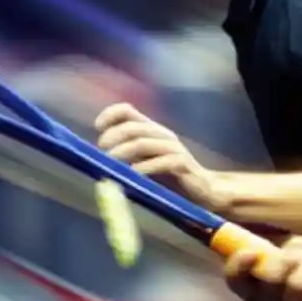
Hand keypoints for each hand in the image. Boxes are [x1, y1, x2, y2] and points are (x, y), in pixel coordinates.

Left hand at [95, 103, 224, 210]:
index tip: (97, 127)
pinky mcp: (182, 164)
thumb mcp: (146, 161)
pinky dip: (143, 168)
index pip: (127, 110)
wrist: (203, 190)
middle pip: (132, 127)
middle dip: (113, 136)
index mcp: (152, 130)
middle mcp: (162, 134)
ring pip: (142, 143)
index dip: (110, 114)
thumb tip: (99, 156)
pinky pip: (160, 162)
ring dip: (122, 152)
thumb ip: (129, 155)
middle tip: (101, 150)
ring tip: (110, 163)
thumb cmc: (170, 178)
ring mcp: (173, 148)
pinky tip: (133, 175)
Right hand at [223, 236, 301, 300]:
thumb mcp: (301, 259)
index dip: (238, 264)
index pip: (234, 278)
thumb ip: (291, 249)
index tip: (254, 252)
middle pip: (269, 277)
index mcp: (257, 289)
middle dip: (289, 260)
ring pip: (296, 284)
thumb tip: (287, 249)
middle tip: (300, 260)